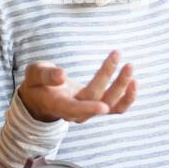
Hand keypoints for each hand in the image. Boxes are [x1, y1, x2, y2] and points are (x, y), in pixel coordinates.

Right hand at [18, 51, 136, 122]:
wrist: (42, 98)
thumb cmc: (38, 83)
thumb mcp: (34, 74)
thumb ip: (46, 74)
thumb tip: (62, 75)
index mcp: (58, 104)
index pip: (74, 109)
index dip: (88, 109)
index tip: (103, 108)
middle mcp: (76, 112)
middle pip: (96, 99)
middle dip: (108, 78)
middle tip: (116, 54)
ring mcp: (89, 112)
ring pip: (110, 105)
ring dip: (122, 88)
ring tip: (129, 66)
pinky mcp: (98, 108)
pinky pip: (117, 108)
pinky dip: (127, 98)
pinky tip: (133, 82)